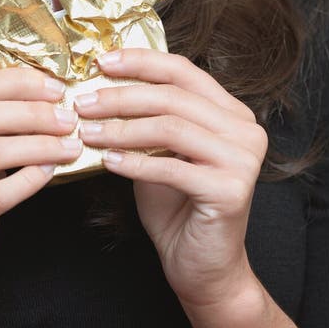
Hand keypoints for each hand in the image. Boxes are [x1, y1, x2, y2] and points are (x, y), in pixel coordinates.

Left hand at [75, 49, 267, 311]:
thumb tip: (102, 82)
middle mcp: (245, 129)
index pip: (183, 71)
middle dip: (121, 96)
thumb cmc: (176, 204)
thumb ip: (147, 116)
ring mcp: (243, 159)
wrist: (203, 267)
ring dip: (121, 128)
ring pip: (170, 127)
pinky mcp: (232, 190)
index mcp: (231, 111)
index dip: (141, 61)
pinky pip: (171, 168)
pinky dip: (134, 162)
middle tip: (83, 102)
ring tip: (88, 132)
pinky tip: (108, 161)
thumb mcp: (159, 149)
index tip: (101, 61)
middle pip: (173, 97)